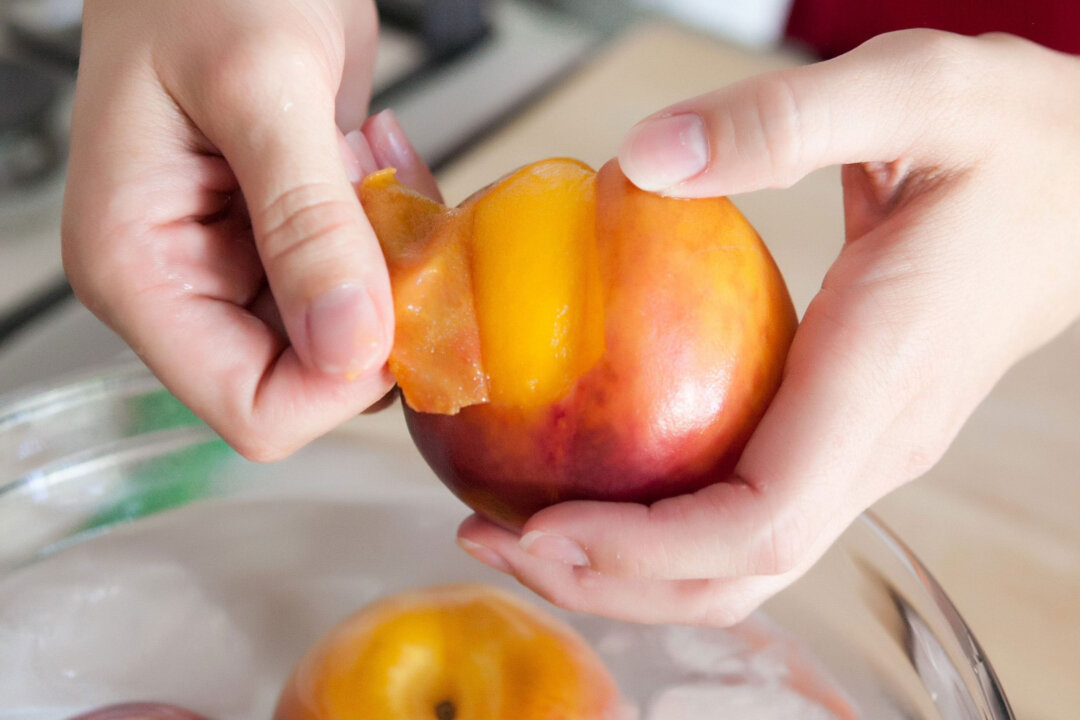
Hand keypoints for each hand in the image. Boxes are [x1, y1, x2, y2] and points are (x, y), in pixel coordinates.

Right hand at [63, 0, 436, 459]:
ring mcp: (240, 265)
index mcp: (141, 270)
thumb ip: (304, 220)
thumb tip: (347, 341)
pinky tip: (373, 157)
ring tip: (375, 169)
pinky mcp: (287, 238)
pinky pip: (365, 281)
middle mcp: (185, 284)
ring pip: (350, 335)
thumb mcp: (262, 86)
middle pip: (308, 383)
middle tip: (393, 218)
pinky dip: (394, 232)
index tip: (391, 301)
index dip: (338, 378)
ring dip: (393, 267)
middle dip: (379, 315)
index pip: (251, 408)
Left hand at [457, 30, 1079, 623]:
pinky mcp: (839, 434)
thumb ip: (782, 123)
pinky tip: (594, 485)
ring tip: (521, 531)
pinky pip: (741, 512)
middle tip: (496, 537)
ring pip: (738, 562)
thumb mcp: (911, 92)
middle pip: (736, 575)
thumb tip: (644, 162)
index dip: (647, 548)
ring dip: (627, 570)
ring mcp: (857, 449)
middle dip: (612, 583)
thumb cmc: (1013, 142)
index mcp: (881, 381)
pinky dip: (659, 525)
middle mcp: (869, 444)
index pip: (762, 520)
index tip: (545, 527)